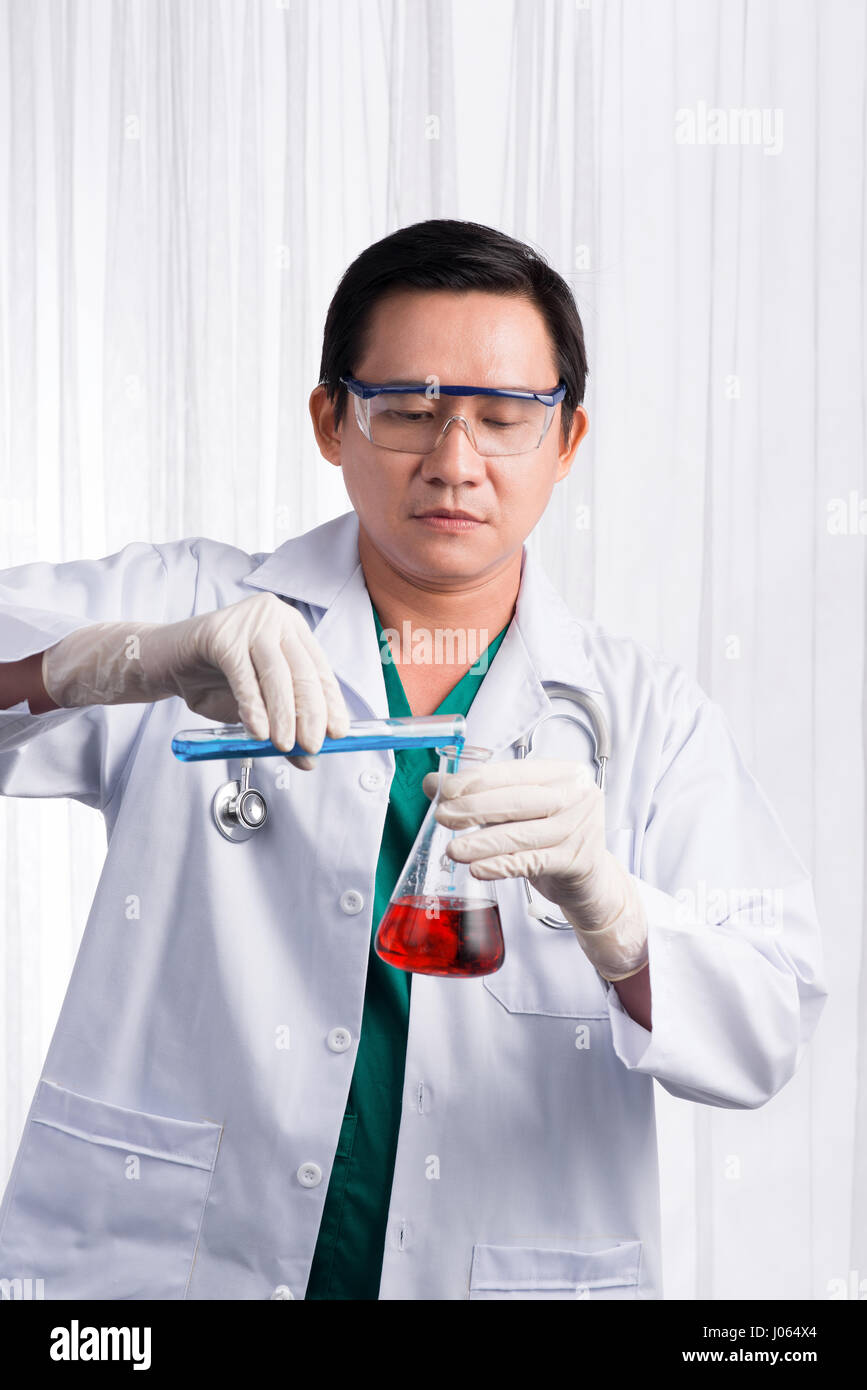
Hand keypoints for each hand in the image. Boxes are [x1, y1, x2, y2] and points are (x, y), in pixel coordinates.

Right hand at [41, 592, 350, 769]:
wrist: (162, 662)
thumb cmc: (212, 681)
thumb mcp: (254, 708)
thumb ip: (282, 725)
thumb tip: (309, 757)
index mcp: (291, 629)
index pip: (319, 669)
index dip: (330, 703)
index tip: (340, 733)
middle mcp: (275, 618)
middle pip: (303, 670)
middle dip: (311, 713)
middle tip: (313, 746)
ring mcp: (249, 621)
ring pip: (277, 673)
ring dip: (283, 715)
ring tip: (284, 745)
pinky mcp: (221, 633)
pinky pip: (244, 675)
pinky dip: (253, 706)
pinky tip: (257, 731)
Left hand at [421, 758, 647, 981]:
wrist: (590, 880)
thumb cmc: (552, 838)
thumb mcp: (519, 812)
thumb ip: (481, 795)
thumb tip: (433, 782)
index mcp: (565, 773)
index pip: (515, 772)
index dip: (478, 779)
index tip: (446, 788)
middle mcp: (578, 796)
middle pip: (520, 800)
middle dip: (475, 809)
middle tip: (443, 817)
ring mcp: (582, 829)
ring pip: (523, 834)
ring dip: (483, 842)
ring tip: (454, 850)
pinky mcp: (578, 861)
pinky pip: (532, 862)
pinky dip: (501, 866)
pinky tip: (478, 869)